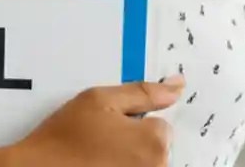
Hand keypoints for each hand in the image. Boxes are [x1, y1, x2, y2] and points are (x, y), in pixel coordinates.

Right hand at [7, 75, 183, 166]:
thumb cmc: (66, 135)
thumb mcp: (100, 100)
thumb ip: (143, 92)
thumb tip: (178, 85)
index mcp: (154, 143)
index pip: (160, 125)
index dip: (134, 122)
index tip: (109, 125)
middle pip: (156, 148)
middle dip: (134, 143)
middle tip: (99, 141)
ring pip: (144, 164)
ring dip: (127, 160)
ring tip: (95, 157)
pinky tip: (96, 165)